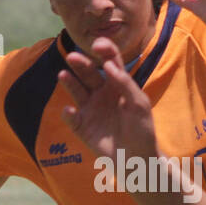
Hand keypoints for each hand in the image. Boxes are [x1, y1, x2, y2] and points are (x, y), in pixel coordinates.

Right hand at [58, 36, 159, 161]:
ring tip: (63, 74)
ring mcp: (90, 109)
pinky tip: (69, 110)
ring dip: (69, 82)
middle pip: (89, 73)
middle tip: (73, 57)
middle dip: (81, 64)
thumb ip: (125, 83)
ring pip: (76, 91)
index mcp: (118, 84)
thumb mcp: (139, 104)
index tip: (97, 45)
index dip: (104, 50)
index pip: (109, 61)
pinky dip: (68, 113)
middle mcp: (101, 93)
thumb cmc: (143, 130)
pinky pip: (72, 117)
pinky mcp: (82, 126)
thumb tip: (107, 65)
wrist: (138, 159)